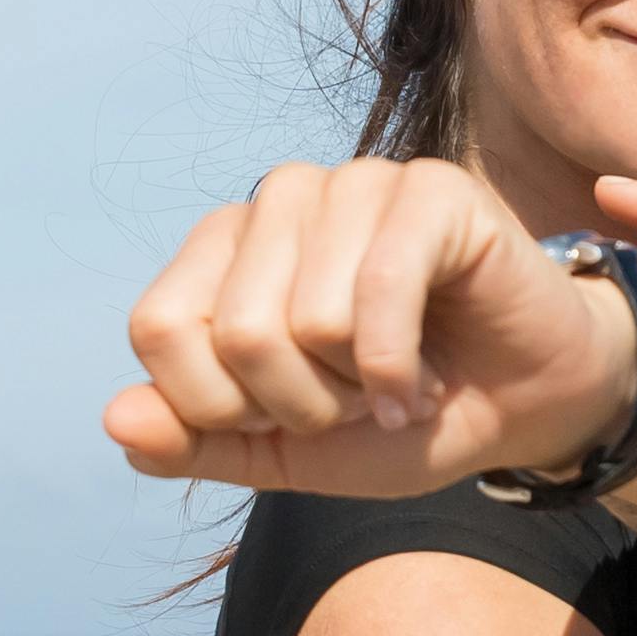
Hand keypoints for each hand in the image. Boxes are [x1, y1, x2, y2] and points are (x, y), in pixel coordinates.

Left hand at [106, 159, 629, 495]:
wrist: (523, 410)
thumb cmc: (398, 418)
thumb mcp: (284, 451)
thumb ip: (197, 439)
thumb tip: (114, 418)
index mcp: (225, 249)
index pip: (156, 328)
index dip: (219, 407)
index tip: (290, 414)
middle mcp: (279, 199)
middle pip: (235, 331)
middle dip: (302, 403)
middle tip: (354, 400)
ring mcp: (355, 184)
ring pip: (306, 317)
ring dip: (356, 387)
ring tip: (392, 383)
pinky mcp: (431, 190)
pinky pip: (380, 289)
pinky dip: (397, 370)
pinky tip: (418, 385)